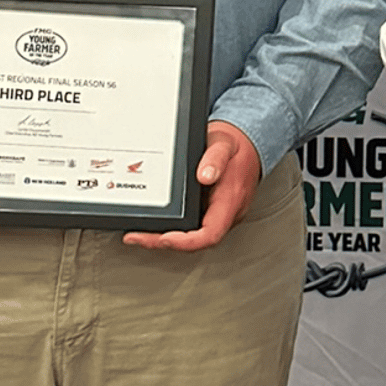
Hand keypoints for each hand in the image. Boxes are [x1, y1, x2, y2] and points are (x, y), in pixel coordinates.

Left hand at [124, 121, 260, 250]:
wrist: (249, 143)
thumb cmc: (236, 146)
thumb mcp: (225, 143)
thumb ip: (216, 158)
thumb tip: (205, 175)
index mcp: (231, 200)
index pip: (210, 234)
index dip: (186, 242)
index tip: (163, 238)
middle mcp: (228, 213)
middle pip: (196, 241)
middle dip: (163, 242)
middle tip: (136, 237)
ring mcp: (220, 215)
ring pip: (193, 238)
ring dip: (165, 239)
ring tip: (139, 234)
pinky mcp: (212, 212)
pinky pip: (193, 228)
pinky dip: (173, 230)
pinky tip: (155, 226)